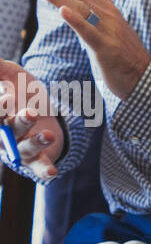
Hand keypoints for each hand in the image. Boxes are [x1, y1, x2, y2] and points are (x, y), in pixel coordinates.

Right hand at [0, 61, 63, 178]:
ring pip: (25, 148)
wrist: (45, 111)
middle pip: (8, 131)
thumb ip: (0, 70)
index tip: (6, 98)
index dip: (0, 107)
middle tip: (30, 113)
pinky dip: (44, 170)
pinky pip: (39, 167)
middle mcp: (5, 135)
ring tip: (48, 134)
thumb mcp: (13, 76)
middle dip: (20, 123)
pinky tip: (52, 173)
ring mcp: (20, 148)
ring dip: (36, 142)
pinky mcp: (37, 159)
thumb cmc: (23, 93)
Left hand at [21, 0, 149, 99]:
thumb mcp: (114, 24)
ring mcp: (107, 30)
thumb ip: (104, 3)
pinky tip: (62, 10)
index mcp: (106, 10)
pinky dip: (76, 20)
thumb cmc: (126, 53)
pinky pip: (88, 32)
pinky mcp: (106, 47)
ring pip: (78, 8)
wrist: (144, 76)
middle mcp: (106, 15)